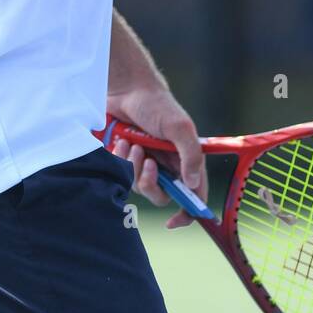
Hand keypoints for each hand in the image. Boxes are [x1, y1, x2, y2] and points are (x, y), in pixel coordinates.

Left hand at [106, 85, 206, 229]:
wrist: (126, 90)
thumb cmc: (157, 105)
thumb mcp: (179, 127)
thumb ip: (190, 154)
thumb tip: (193, 184)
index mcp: (186, 161)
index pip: (192, 196)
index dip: (187, 214)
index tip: (173, 222)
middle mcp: (167, 167)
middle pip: (161, 196)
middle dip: (151, 183)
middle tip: (148, 162)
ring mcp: (146, 164)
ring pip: (139, 186)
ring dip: (134, 166)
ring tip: (132, 143)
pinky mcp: (126, 161)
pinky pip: (121, 175)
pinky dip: (120, 159)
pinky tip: (121, 141)